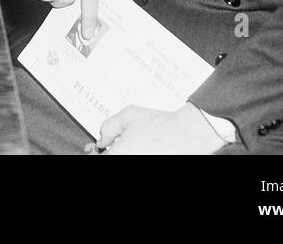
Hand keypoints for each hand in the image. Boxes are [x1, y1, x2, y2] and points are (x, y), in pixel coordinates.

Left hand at [95, 104, 227, 154]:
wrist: (186, 134)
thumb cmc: (161, 125)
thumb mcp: (128, 116)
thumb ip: (109, 127)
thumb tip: (102, 139)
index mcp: (119, 154)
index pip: (97, 159)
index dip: (95, 153)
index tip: (97, 149)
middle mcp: (129, 163)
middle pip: (111, 160)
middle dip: (110, 153)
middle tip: (112, 146)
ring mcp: (141, 166)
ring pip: (125, 160)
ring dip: (124, 153)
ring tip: (132, 146)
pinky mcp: (155, 165)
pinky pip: (138, 160)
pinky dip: (137, 155)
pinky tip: (142, 150)